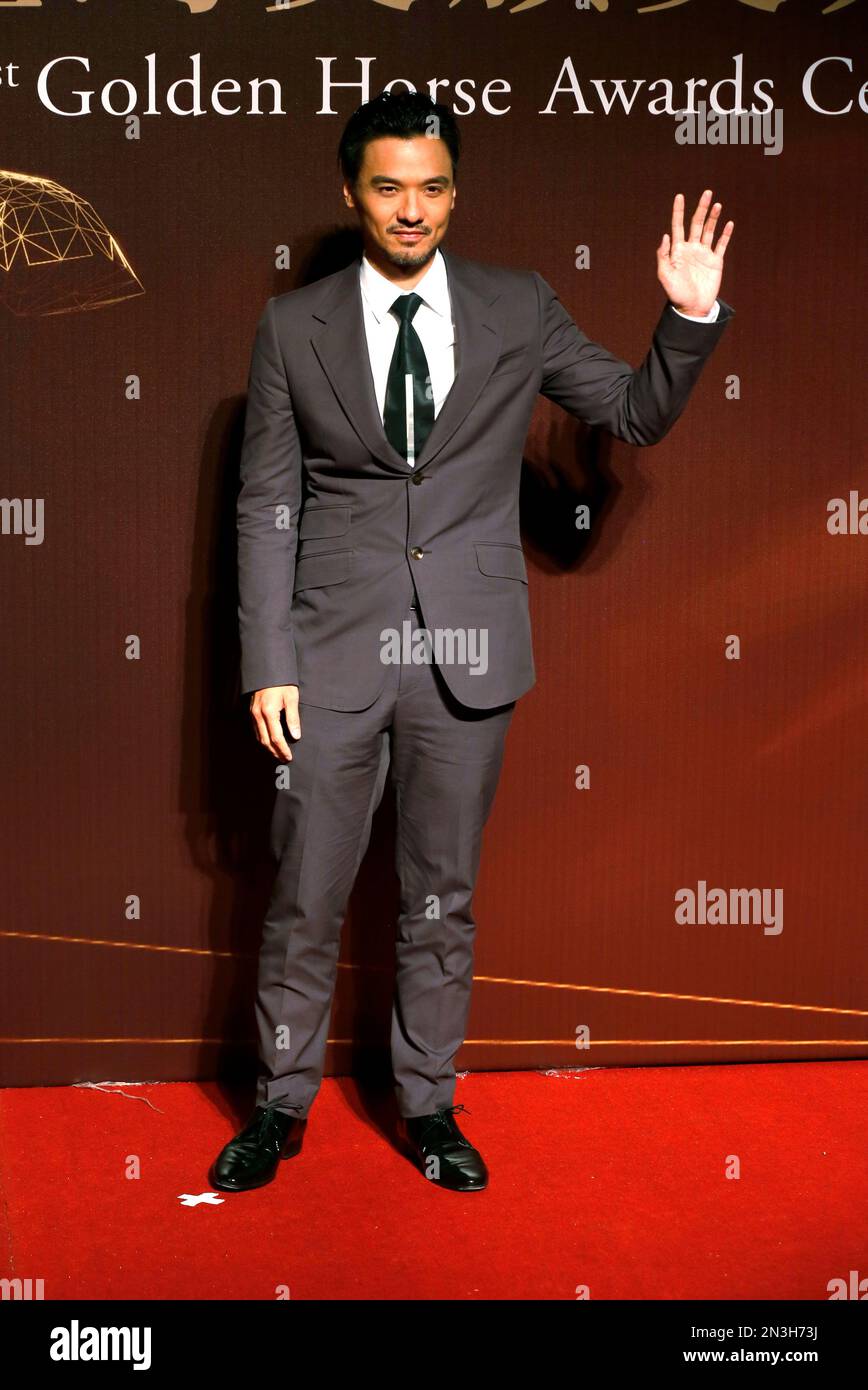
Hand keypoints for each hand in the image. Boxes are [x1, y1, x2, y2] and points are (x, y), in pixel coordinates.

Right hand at [250, 685, 300, 760]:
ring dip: (268, 748)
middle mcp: (258, 715)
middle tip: (284, 759)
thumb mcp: (291, 698)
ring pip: (259, 737)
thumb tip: (296, 735)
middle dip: (275, 752)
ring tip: (278, 754)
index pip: (276, 737)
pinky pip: (256, 731)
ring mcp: (253, 714)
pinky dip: (263, 740)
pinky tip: (269, 743)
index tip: (289, 756)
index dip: (283, 749)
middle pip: (265, 741)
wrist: (267, 671)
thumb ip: (293, 718)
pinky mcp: (251, 712)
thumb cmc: (281, 683)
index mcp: (269, 712)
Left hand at [657, 190, 733, 316]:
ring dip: (714, 217)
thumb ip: (663, 256)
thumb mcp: (665, 276)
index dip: (678, 211)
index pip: (678, 226)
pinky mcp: (715, 262)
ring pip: (710, 231)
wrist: (692, 308)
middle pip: (697, 223)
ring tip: (717, 204)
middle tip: (707, 192)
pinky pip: (721, 245)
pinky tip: (728, 223)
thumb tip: (666, 235)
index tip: (679, 196)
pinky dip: (725, 234)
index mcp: (678, 250)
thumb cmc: (676, 294)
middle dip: (701, 208)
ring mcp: (704, 254)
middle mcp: (691, 249)